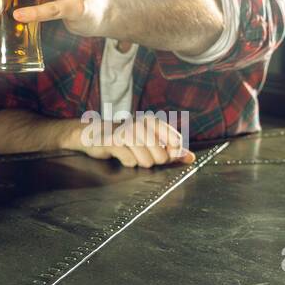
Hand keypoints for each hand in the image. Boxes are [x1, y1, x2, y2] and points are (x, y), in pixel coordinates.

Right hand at [70, 114, 194, 167]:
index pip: (175, 141)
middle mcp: (139, 124)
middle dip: (155, 161)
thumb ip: (171, 150)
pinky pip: (129, 160)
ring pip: (146, 160)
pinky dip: (128, 162)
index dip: (173, 153)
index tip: (166, 155)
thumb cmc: (125, 140)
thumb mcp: (150, 142)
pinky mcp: (112, 141)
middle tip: (144, 156)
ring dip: (141, 163)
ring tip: (133, 157)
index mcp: (150, 121)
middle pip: (161, 155)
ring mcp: (125, 132)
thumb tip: (191, 158)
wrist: (93, 134)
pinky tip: (122, 157)